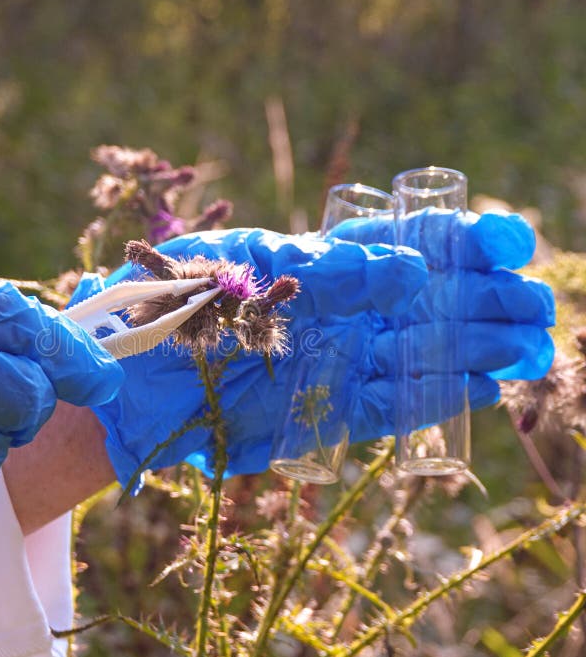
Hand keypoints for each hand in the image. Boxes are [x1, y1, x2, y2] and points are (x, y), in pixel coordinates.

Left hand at [78, 214, 552, 491]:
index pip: (405, 245)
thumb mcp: (239, 266)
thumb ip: (321, 270)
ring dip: (475, 351)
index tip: (505, 240)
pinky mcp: (320, 415)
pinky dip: (432, 399)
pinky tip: (480, 389)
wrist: (121, 381)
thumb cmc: (169, 304)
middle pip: (427, 304)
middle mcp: (336, 314)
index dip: (459, 241)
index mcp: (318, 263)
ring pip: (420, 357)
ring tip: (530, 347)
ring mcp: (332, 364)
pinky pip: (388, 407)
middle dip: (485, 301)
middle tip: (535, 305)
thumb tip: (409, 270)